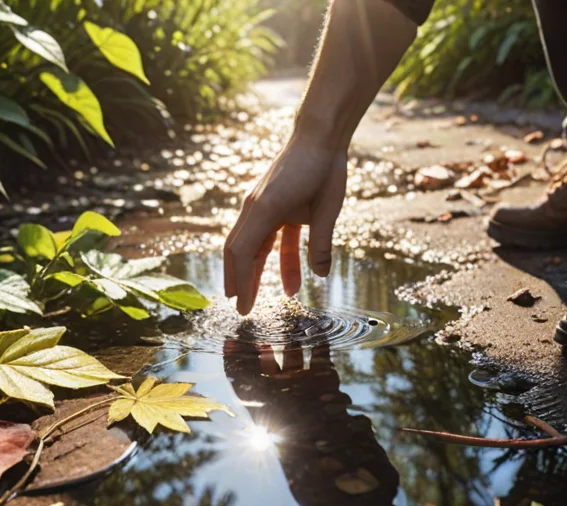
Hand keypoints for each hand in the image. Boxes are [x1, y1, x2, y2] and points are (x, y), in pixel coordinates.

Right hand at [224, 134, 347, 314]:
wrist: (320, 135)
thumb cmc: (324, 168)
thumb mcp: (327, 209)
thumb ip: (321, 244)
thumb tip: (321, 276)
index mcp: (264, 208)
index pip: (242, 252)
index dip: (241, 282)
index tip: (243, 306)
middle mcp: (255, 208)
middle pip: (239, 251)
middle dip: (241, 282)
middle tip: (242, 310)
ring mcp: (262, 206)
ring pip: (254, 246)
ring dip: (260, 273)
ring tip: (268, 299)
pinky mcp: (273, 205)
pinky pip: (271, 237)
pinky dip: (279, 258)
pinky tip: (293, 280)